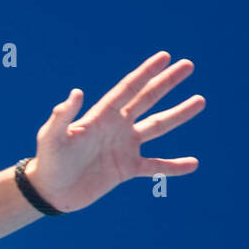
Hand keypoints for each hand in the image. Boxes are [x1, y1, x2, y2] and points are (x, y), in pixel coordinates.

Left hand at [26, 50, 204, 213]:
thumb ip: (63, 116)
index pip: (128, 89)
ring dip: (178, 115)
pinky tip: (192, 164)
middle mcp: (117, 127)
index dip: (146, 72)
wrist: (51, 191)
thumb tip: (77, 92)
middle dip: (167, 83)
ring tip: (200, 101)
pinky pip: (155, 166)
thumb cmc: (48, 161)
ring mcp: (124, 147)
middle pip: (147, 99)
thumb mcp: (52, 137)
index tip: (165, 57)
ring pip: (157, 127)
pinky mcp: (126, 169)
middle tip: (188, 66)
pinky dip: (173, 166)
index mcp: (101, 116)